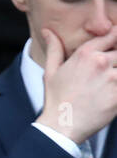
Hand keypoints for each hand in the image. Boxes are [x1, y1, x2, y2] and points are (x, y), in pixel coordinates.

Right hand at [37, 26, 116, 144]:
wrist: (60, 127)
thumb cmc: (56, 100)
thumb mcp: (51, 72)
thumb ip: (54, 49)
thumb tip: (47, 31)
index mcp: (86, 54)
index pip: (113, 34)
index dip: (116, 39)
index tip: (113, 49)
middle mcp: (100, 62)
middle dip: (116, 61)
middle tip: (106, 74)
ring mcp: (112, 79)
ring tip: (107, 84)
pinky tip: (109, 95)